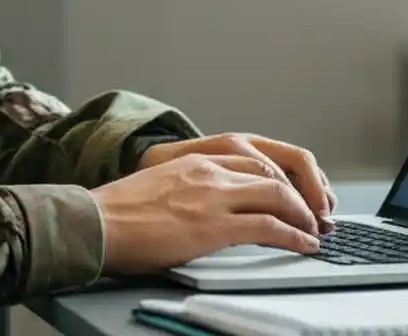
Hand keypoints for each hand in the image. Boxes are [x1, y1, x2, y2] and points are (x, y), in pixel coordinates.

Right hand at [90, 154, 321, 274]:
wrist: (94, 223)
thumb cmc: (116, 214)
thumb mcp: (158, 185)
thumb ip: (186, 189)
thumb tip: (201, 210)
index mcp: (195, 160)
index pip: (254, 161)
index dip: (281, 180)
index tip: (292, 197)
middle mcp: (209, 171)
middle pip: (274, 174)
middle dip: (301, 196)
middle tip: (313, 216)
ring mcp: (214, 197)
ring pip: (279, 196)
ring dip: (303, 216)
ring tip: (313, 232)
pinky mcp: (214, 226)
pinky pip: (269, 227)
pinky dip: (294, 237)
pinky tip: (304, 246)